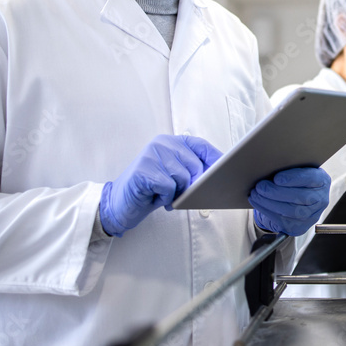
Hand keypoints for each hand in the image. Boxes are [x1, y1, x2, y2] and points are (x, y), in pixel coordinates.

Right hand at [100, 135, 221, 236]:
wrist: (119, 204)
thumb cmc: (151, 191)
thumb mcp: (175, 177)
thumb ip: (193, 170)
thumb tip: (220, 172)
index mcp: (172, 141)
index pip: (201, 145)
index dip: (216, 159)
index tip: (226, 170)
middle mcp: (162, 143)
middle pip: (195, 165)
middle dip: (192, 184)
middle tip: (177, 192)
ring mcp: (151, 154)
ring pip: (183, 176)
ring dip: (177, 192)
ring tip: (163, 194)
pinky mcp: (143, 169)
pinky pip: (169, 186)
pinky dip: (166, 197)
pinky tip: (155, 197)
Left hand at [250, 167, 330, 235]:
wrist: (298, 200)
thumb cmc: (296, 181)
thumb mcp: (298, 170)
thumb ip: (291, 167)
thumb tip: (272, 164)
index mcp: (322, 181)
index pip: (311, 179)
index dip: (293, 178)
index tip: (277, 178)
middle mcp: (321, 199)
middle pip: (299, 197)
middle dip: (276, 192)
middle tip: (260, 186)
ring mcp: (312, 215)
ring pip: (290, 210)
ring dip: (269, 202)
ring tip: (256, 194)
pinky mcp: (300, 227)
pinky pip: (282, 220)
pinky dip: (267, 211)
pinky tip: (258, 202)